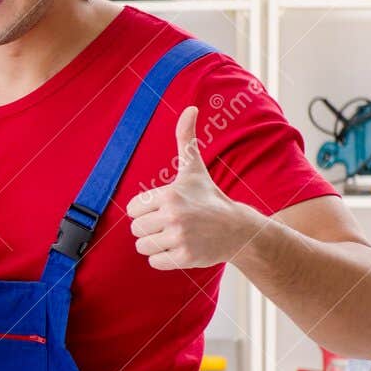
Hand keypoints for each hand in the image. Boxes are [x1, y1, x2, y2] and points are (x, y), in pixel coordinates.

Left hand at [127, 106, 259, 269]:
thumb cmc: (209, 197)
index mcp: (169, 194)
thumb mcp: (194, 169)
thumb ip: (186, 139)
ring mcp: (180, 238)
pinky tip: (181, 248)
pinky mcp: (184, 257)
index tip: (164, 208)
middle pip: (135, 229)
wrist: (237, 229)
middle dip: (150, 228)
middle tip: (172, 224)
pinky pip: (154, 262)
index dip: (145, 210)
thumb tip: (190, 108)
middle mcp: (174, 216)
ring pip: (142, 247)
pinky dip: (164, 258)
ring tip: (176, 235)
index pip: (132, 209)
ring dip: (155, 244)